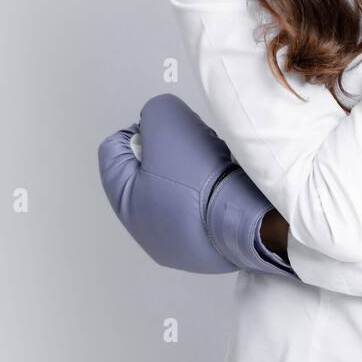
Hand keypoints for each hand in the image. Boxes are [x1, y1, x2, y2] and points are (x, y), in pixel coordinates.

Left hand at [97, 94, 299, 278]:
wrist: (247, 220)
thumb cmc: (199, 176)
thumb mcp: (167, 121)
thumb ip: (154, 112)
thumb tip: (159, 123)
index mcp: (125, 202)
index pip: (113, 149)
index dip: (139, 129)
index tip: (166, 131)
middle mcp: (144, 230)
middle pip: (147, 170)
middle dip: (168, 150)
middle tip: (192, 147)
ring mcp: (176, 244)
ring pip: (175, 189)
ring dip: (192, 170)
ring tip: (213, 167)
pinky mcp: (205, 249)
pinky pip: (199, 210)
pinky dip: (209, 193)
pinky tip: (224, 187)